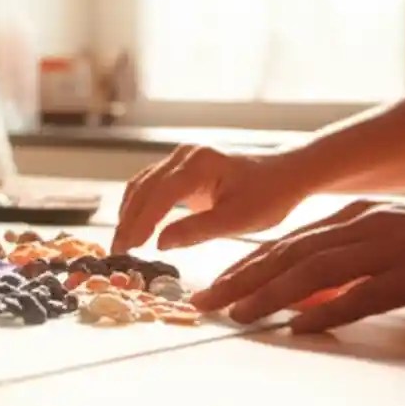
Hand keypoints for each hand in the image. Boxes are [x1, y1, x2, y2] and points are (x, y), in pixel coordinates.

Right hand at [112, 144, 311, 253]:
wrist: (287, 173)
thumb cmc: (269, 195)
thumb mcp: (239, 219)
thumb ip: (198, 230)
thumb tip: (160, 244)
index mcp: (200, 162)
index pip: (161, 194)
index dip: (142, 222)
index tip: (129, 247)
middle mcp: (185, 154)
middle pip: (145, 187)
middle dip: (129, 220)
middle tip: (118, 251)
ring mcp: (180, 157)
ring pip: (142, 184)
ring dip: (129, 213)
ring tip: (122, 243)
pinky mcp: (180, 167)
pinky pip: (151, 185)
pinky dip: (139, 205)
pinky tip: (134, 226)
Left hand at [191, 201, 404, 332]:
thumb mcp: (394, 251)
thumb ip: (351, 267)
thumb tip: (305, 300)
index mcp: (361, 217)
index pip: (290, 241)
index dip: (247, 264)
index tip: (214, 286)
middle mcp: (369, 225)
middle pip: (291, 252)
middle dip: (242, 278)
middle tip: (206, 302)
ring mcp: (394, 247)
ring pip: (316, 270)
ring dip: (271, 294)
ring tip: (239, 316)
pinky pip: (365, 294)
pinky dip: (329, 311)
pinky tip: (301, 328)